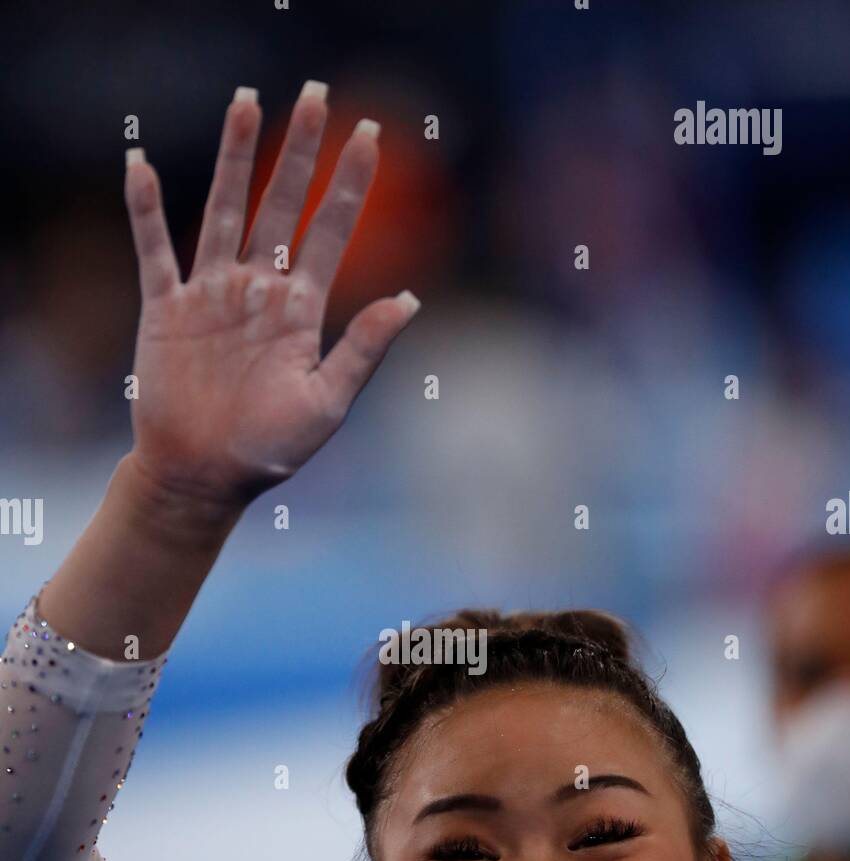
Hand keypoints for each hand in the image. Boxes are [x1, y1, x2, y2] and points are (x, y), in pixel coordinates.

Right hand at [123, 82, 419, 510]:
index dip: (350, 184)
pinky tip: (141, 166)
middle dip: (299, 151)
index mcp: (301, 310)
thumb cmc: (270, 449)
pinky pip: (154, 251)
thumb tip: (410, 298)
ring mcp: (213, 296)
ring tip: (245, 101)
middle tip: (316, 94)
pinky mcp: (167, 311)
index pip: (331, 232)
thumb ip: (362, 348)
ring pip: (224, 211)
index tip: (371, 135)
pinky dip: (146, 212)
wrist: (205, 478)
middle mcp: (259, 291)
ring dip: (234, 157)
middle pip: (282, 205)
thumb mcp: (328, 402)